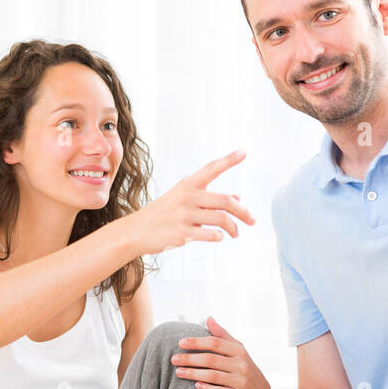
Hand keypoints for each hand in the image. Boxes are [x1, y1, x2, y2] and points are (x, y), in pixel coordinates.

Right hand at [122, 150, 254, 253]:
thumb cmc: (162, 215)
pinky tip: (219, 237)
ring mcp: (184, 215)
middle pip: (225, 201)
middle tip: (252, 220)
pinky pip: (210, 234)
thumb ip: (209, 199)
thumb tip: (238, 197)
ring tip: (236, 234)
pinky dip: (219, 236)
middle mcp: (187, 196)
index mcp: (187, 185)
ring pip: (221, 219)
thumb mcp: (182, 201)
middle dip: (243, 212)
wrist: (135, 232)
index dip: (229, 160)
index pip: (212, 169)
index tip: (245, 151)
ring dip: (234, 228)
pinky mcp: (182, 233)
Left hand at [171, 317, 271, 388]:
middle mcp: (240, 364)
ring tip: (178, 372)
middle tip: (173, 359)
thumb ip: (222, 335)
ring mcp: (240, 381)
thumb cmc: (244, 368)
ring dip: (193, 374)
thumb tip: (208, 318)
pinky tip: (196, 386)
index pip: (215, 343)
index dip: (197, 342)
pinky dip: (208, 388)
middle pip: (211, 359)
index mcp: (238, 351)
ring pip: (213, 375)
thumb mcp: (238, 350)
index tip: (180, 343)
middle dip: (190, 359)